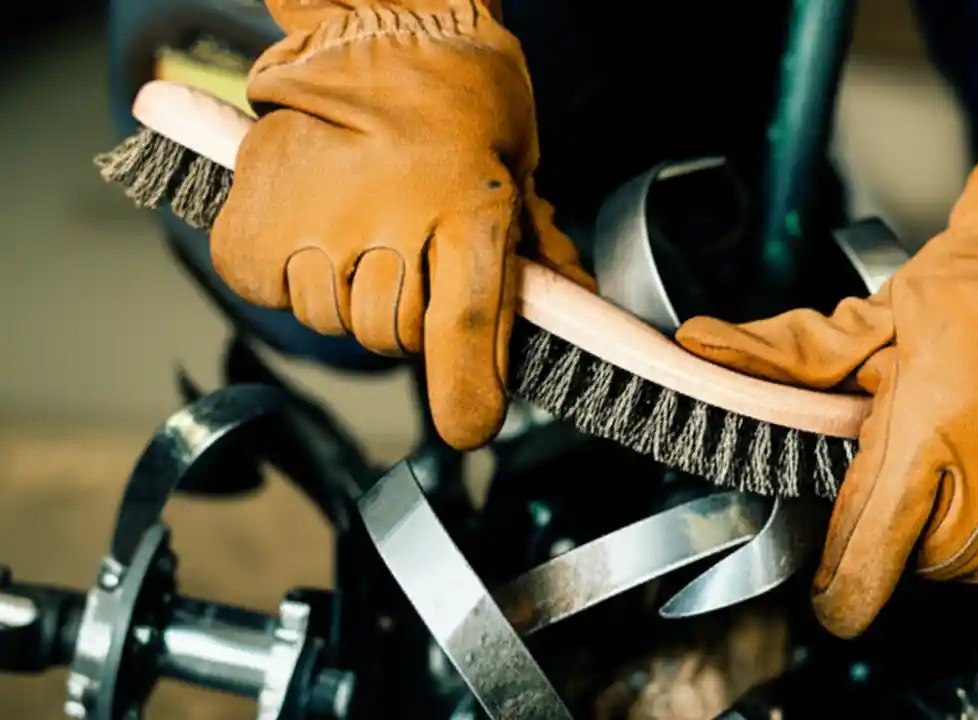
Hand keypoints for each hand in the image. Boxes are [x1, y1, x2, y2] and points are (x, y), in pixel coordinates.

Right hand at [210, 0, 593, 449]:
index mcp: (469, 205)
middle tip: (409, 261)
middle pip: (391, 334)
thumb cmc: (458, 95)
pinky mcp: (256, 208)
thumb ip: (536, 254)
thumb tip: (574, 313)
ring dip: (348, 295)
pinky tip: (308, 231)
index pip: (463, 325)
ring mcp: (317, 215)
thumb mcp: (517, 172)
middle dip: (407, 319)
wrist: (378, 25)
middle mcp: (391, 215)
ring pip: (331, 318)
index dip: (465, 389)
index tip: (468, 426)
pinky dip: (283, 275)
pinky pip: (264, 288)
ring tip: (360, 231)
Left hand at [677, 65, 977, 636]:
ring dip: (955, 533)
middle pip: (918, 562)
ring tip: (962, 461)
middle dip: (901, 528)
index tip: (830, 599)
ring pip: (976, 566)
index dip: (840, 592)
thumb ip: (788, 352)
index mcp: (924, 441)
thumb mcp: (874, 317)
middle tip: (916, 463)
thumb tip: (701, 346)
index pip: (868, 560)